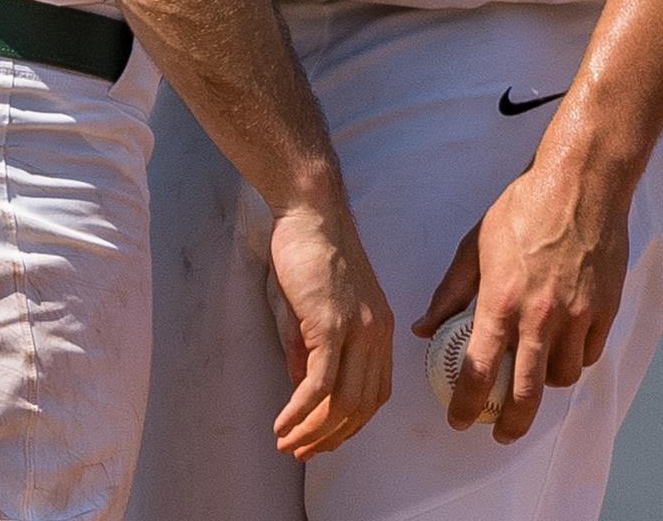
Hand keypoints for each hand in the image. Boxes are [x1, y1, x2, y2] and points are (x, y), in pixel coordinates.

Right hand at [264, 195, 394, 458]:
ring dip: (313, 432)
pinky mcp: (332, 325)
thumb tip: (304, 392)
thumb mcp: (314, 311)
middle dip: (330, 437)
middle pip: (362, 407)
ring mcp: (357, 331)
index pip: (374, 394)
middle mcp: (377, 334)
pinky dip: (300, 412)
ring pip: (343, 403)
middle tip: (301, 452)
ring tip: (287, 444)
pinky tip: (283, 424)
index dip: (350, 425)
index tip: (322, 441)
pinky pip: (319, 385)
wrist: (310, 211)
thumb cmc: (310, 253)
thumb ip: (311, 352)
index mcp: (380, 330)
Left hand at [412, 156, 630, 441]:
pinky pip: (589, 354)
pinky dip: (575, 359)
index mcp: (500, 302)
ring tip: (535, 378)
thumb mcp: (473, 246)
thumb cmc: (523, 207)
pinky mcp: (604, 310)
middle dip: (511, 425)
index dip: (466, 406)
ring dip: (545, 385)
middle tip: (502, 434)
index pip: (477, 372)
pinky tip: (564, 349)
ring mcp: (576, 316)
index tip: (460, 421)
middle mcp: (539, 317)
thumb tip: (423, 329)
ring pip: (561, 377)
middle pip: (525, 394)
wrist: (579, 183)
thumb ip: (449, 293)